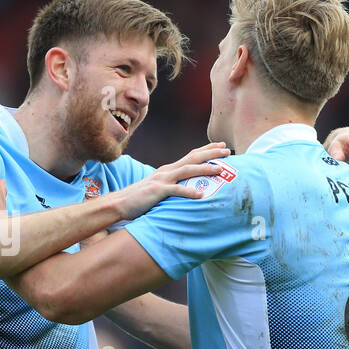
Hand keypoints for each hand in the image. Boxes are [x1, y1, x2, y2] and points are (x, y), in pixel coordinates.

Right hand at [113, 142, 230, 220]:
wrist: (120, 203)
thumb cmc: (141, 199)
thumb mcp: (161, 189)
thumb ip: (174, 186)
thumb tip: (189, 189)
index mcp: (169, 169)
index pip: (191, 155)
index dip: (207, 150)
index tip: (221, 146)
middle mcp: (167, 171)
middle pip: (193, 158)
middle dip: (211, 153)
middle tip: (228, 150)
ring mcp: (162, 179)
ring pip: (187, 170)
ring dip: (205, 168)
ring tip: (220, 169)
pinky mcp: (157, 191)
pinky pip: (176, 190)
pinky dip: (189, 192)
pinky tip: (200, 195)